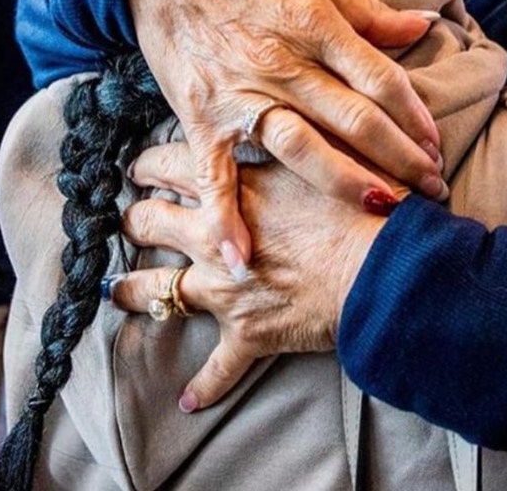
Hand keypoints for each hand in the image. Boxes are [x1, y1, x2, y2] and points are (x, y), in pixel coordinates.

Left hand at [109, 143, 386, 409]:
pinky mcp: (248, 333)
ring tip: (118, 290)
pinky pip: (218, 367)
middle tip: (135, 216)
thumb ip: (307, 132)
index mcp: (237, 185)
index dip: (152, 161)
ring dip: (133, 289)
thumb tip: (304, 107)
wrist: (388, 266)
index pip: (172, 162)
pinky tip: (191, 398)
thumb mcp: (335, 148)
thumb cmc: (371, 204)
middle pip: (150, 219)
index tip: (145, 163)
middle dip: (137, 217)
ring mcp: (225, 287)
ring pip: (156, 287)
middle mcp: (216, 234)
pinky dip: (205, 384)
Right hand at [126, 0, 442, 278]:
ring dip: (346, 183)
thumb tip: (424, 25)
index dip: (414, 116)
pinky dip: (224, 218)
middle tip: (432, 188)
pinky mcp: (200, 117)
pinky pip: (214, 175)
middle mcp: (280, 64)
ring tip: (384, 211)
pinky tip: (243, 259)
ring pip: (301, 148)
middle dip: (399, 159)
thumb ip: (368, 12)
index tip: (437, 145)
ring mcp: (239, 94)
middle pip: (353, 121)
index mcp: (314, 26)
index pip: (379, 79)